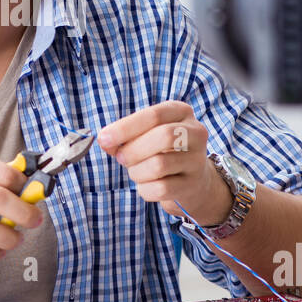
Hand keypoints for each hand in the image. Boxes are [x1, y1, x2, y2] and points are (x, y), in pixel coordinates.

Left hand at [96, 100, 231, 224]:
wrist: (192, 179)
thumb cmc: (162, 152)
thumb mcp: (145, 135)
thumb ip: (124, 136)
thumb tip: (105, 141)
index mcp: (180, 112)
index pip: (154, 115)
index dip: (125, 127)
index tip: (104, 138)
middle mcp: (195, 133)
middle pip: (163, 136)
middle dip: (133, 150)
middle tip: (121, 158)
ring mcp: (197, 160)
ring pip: (159, 165)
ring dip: (137, 171)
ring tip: (136, 172)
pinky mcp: (193, 185)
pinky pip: (161, 189)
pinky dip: (145, 189)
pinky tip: (147, 185)